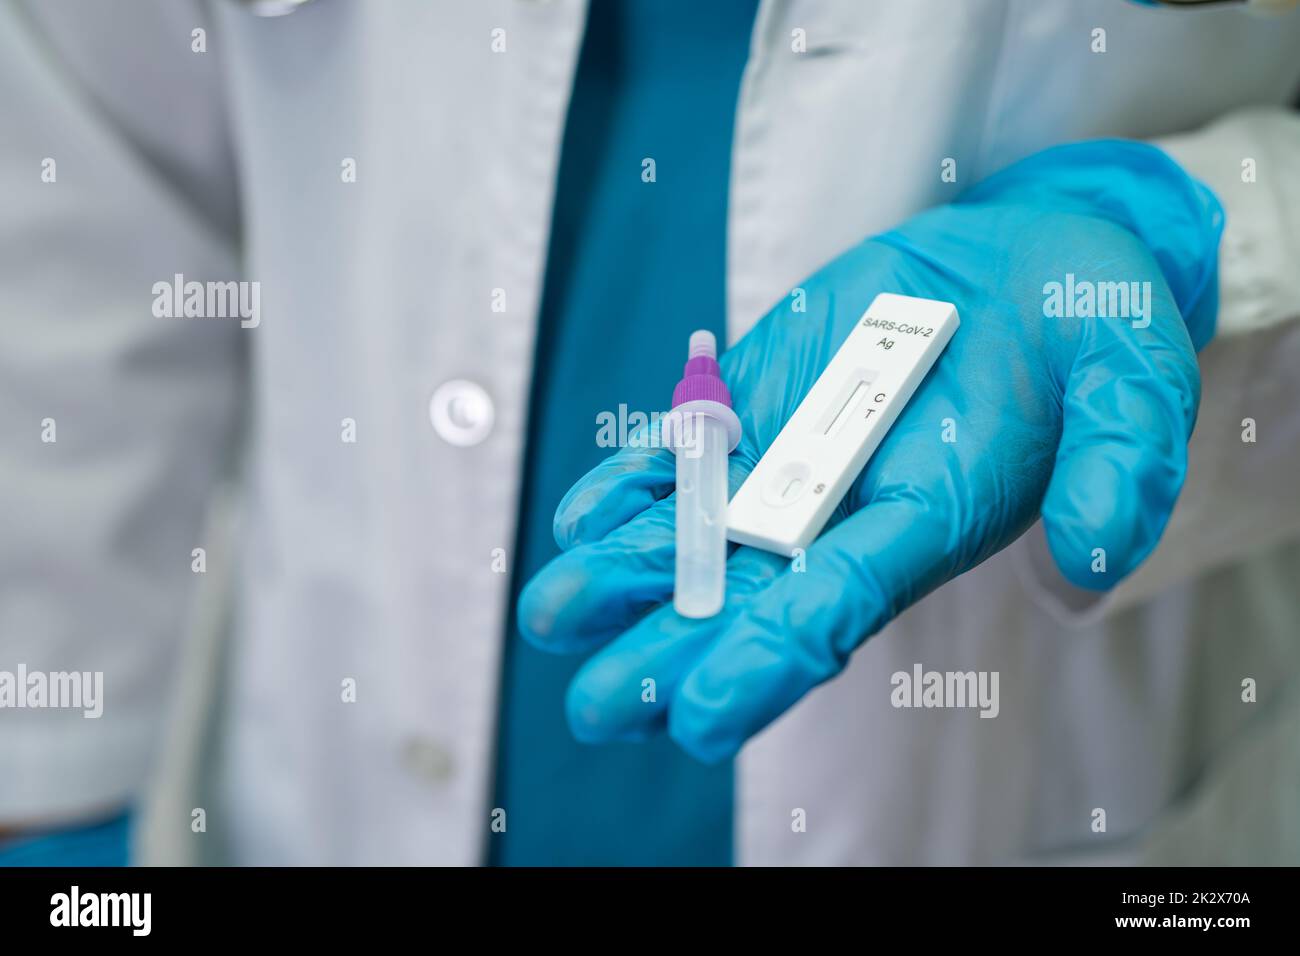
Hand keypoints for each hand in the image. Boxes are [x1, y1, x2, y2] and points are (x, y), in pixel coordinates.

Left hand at [518, 141, 1222, 762]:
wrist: (1027, 265)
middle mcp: (848, 510)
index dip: (770, 661)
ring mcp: (790, 458)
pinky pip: (685, 454)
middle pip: (745, 595)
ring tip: (552, 612)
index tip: (698, 717)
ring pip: (696, 533)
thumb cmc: (1089, 334)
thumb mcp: (1135, 381)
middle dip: (669, 652)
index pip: (841, 607)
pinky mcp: (759, 403)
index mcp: (930, 521)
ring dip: (624, 576)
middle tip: (597, 708)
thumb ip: (1123, 467)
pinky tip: (580, 520)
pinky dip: (634, 484)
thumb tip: (1092, 563)